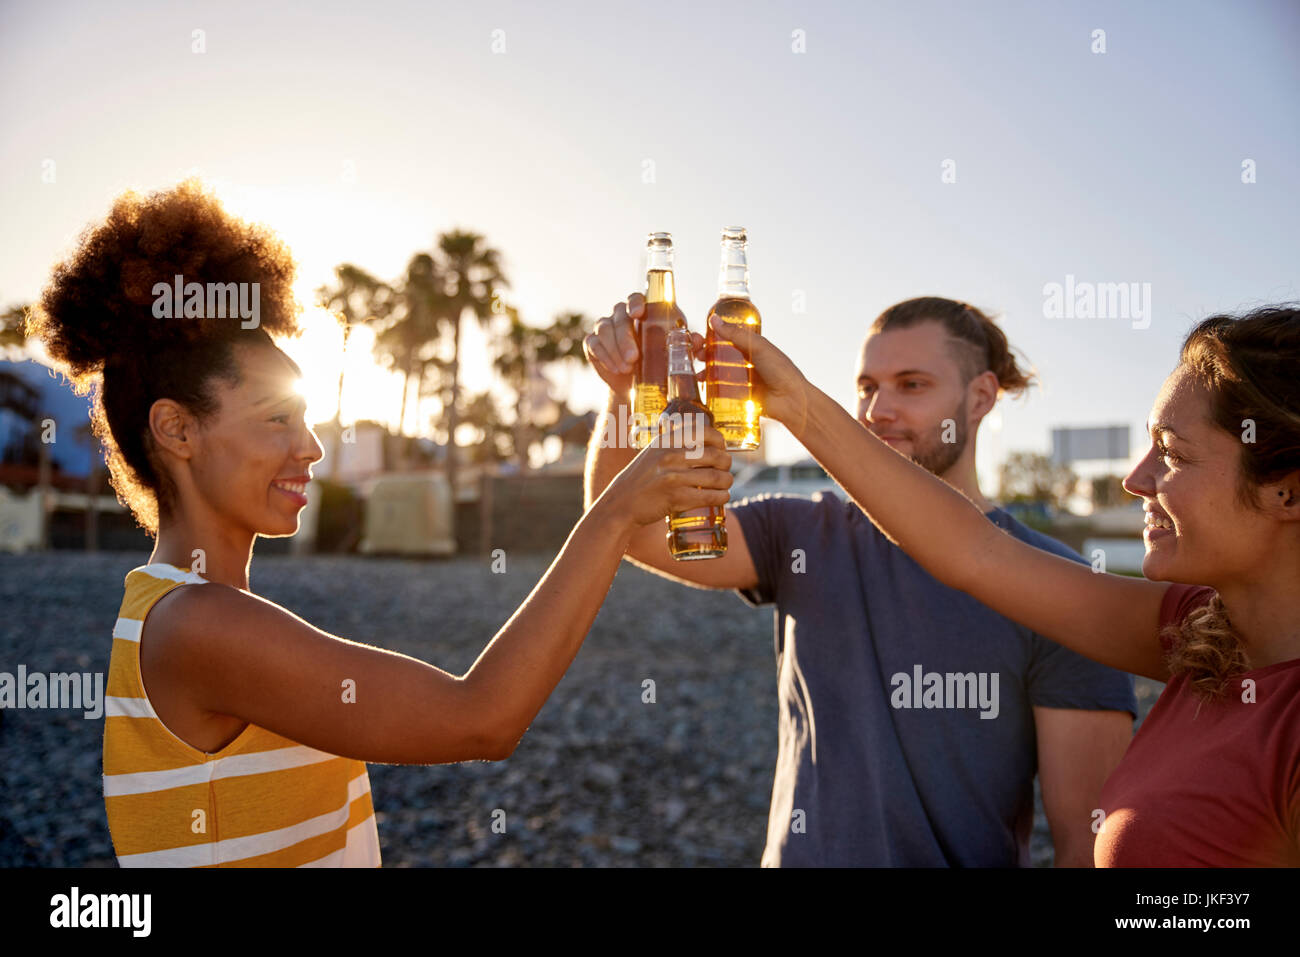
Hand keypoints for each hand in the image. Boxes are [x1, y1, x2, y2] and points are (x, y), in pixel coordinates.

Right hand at [585, 292, 705, 397]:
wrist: (637, 384)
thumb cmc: (659, 359)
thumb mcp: (675, 351)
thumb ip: (687, 344)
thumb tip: (698, 341)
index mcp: (642, 310)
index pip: (635, 298)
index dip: (635, 303)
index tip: (638, 314)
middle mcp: (621, 315)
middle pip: (619, 317)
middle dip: (625, 338)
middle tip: (635, 358)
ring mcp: (605, 327)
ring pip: (604, 330)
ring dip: (615, 350)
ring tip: (628, 368)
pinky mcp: (593, 343)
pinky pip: (594, 344)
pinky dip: (605, 357)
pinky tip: (616, 369)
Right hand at [596, 415, 732, 527]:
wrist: (620, 504)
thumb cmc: (640, 479)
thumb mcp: (652, 452)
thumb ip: (673, 443)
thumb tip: (706, 441)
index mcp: (666, 440)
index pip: (705, 432)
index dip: (720, 441)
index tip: (722, 448)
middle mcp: (670, 455)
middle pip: (716, 455)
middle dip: (726, 464)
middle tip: (725, 469)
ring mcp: (673, 477)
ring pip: (717, 477)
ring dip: (727, 482)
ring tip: (725, 484)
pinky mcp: (676, 498)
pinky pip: (710, 496)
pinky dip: (721, 497)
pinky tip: (721, 497)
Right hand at [707, 312, 810, 435]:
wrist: (791, 400)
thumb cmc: (780, 370)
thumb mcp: (758, 347)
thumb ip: (735, 334)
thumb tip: (714, 320)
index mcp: (751, 347)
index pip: (727, 338)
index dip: (711, 337)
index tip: (700, 338)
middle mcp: (745, 361)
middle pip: (719, 355)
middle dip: (704, 354)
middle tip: (696, 354)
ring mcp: (742, 379)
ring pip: (718, 372)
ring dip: (705, 371)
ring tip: (698, 374)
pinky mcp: (740, 395)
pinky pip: (722, 390)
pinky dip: (711, 387)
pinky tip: (704, 386)